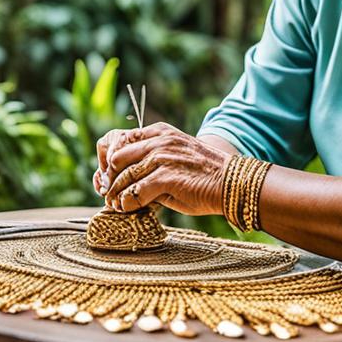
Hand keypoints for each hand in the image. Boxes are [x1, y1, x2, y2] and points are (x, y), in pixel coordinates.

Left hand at [93, 122, 231, 215]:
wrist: (232, 183)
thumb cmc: (204, 174)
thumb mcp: (176, 155)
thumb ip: (152, 161)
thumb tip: (126, 180)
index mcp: (160, 132)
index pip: (121, 140)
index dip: (110, 160)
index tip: (109, 177)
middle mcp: (159, 141)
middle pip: (118, 158)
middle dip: (110, 178)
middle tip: (109, 194)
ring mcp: (162, 158)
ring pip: (124, 176)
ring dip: (116, 194)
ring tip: (116, 205)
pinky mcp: (166, 178)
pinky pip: (135, 192)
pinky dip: (127, 203)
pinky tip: (129, 209)